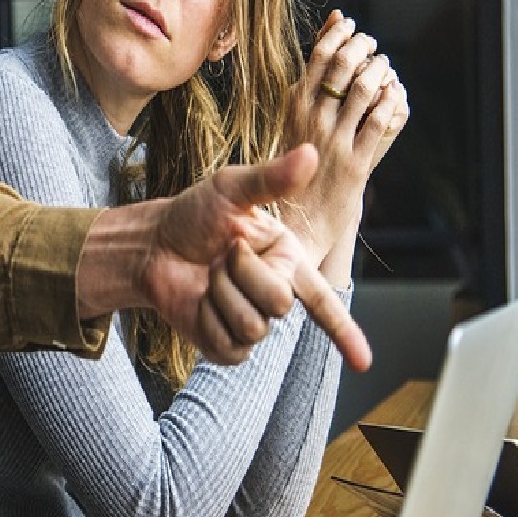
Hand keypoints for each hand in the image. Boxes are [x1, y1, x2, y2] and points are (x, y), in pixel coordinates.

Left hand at [77, 145, 371, 371]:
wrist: (153, 245)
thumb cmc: (193, 215)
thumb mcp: (229, 190)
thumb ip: (270, 179)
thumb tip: (310, 154)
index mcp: (287, 259)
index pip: (323, 299)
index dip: (345, 332)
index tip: (364, 362)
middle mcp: (274, 293)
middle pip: (279, 303)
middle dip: (242, 273)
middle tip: (222, 255)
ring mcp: (250, 323)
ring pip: (253, 326)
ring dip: (222, 295)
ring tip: (209, 276)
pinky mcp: (224, 345)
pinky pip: (229, 346)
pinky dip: (207, 320)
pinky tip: (199, 301)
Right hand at [281, 9, 408, 278]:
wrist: (300, 213)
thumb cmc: (300, 153)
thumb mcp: (298, 108)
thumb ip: (317, 66)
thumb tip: (336, 16)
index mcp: (293, 105)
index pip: (318, 55)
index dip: (340, 35)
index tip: (352, 27)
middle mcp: (311, 120)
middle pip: (342, 67)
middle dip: (363, 47)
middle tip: (372, 44)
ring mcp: (334, 141)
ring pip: (364, 91)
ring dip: (380, 71)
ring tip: (383, 66)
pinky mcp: (356, 163)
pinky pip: (380, 121)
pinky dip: (392, 101)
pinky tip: (395, 93)